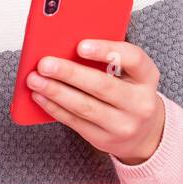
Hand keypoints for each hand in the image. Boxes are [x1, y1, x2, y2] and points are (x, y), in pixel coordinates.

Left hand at [25, 39, 165, 165]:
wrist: (145, 134)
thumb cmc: (130, 93)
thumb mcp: (130, 73)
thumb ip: (108, 58)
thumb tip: (66, 44)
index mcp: (147, 77)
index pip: (132, 59)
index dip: (106, 51)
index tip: (81, 45)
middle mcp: (140, 102)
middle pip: (102, 86)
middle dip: (69, 73)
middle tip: (45, 63)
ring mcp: (123, 124)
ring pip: (85, 107)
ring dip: (55, 92)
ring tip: (35, 80)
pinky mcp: (104, 139)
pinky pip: (75, 122)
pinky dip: (54, 108)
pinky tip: (40, 96)